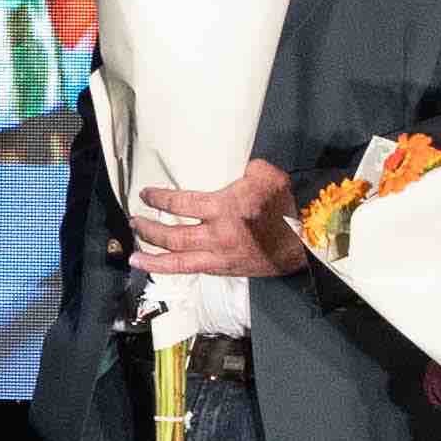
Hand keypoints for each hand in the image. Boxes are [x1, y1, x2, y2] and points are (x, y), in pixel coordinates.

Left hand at [128, 166, 297, 280]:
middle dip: (150, 230)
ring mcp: (220, 257)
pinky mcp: (226, 270)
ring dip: (154, 259)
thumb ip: (248, 169)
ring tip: (134, 256)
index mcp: (224, 209)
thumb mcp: (269, 176)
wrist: (306, 242)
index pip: (181, 204)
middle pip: (173, 236)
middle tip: (134, 221)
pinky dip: (176, 270)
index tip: (146, 195)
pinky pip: (195, 271)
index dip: (160, 199)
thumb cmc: (286, 206)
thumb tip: (239, 169)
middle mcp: (217, 236)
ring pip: (179, 262)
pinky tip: (162, 268)